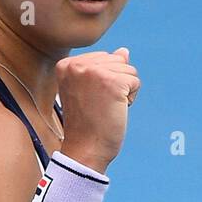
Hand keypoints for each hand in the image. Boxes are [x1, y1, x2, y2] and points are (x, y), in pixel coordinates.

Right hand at [56, 46, 139, 171]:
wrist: (85, 150)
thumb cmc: (87, 125)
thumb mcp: (90, 91)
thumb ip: (104, 67)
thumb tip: (124, 51)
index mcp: (66, 64)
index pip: (103, 57)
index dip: (104, 82)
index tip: (89, 101)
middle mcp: (77, 64)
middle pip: (117, 60)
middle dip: (116, 84)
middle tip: (98, 106)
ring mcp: (95, 72)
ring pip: (128, 70)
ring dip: (124, 92)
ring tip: (105, 108)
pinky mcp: (112, 82)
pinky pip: (135, 81)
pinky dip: (131, 99)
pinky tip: (115, 111)